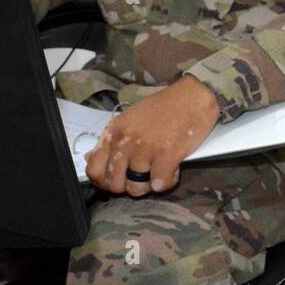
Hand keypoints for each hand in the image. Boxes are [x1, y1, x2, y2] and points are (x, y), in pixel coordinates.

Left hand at [84, 75, 219, 196]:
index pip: (94, 169)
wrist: (193, 96)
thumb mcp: (129, 119)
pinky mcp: (166, 155)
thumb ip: (113, 141)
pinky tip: (173, 168)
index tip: (118, 181)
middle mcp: (125, 141)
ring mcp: (144, 148)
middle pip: (114, 183)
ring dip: (150, 185)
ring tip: (160, 171)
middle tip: (143, 178)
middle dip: (128, 186)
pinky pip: (160, 184)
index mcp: (114, 132)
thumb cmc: (165, 108)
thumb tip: (91, 158)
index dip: (104, 182)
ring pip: (136, 187)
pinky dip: (168, 181)